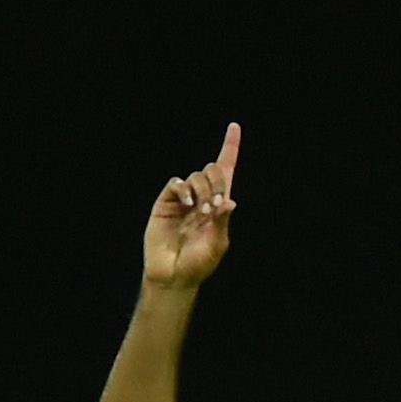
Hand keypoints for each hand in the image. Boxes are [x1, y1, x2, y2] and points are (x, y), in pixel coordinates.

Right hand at [144, 123, 240, 288]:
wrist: (173, 275)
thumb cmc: (198, 264)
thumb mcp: (217, 245)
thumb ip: (222, 222)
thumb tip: (230, 201)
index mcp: (218, 207)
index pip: (226, 172)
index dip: (230, 148)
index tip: (234, 126)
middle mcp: (202, 198)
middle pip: (213, 170)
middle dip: (217, 182)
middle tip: (214, 204)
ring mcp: (183, 199)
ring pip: (196, 176)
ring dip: (202, 189)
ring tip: (199, 211)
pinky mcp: (166, 202)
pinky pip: (177, 183)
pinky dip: (184, 188)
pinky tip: (187, 203)